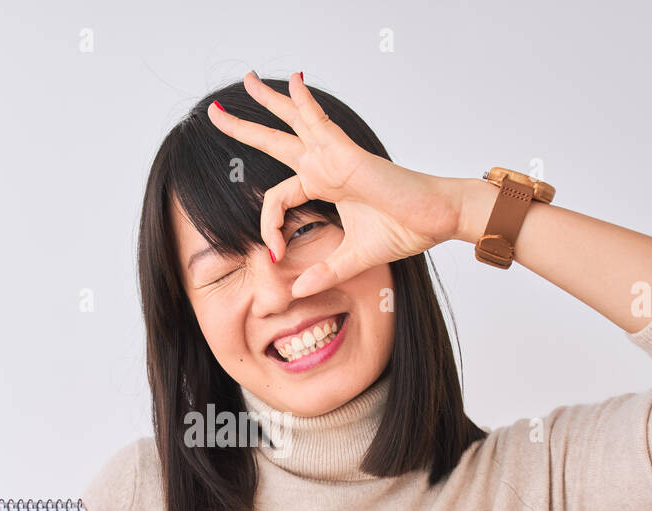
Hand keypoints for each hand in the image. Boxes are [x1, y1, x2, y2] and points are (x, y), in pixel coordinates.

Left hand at [207, 71, 466, 298]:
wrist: (437, 219)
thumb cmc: (404, 229)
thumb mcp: (354, 258)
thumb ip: (325, 271)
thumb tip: (297, 291)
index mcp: (326, 184)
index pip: (278, 197)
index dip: (268, 227)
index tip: (274, 255)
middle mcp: (327, 165)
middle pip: (277, 140)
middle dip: (245, 127)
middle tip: (215, 113)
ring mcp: (336, 156)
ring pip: (294, 122)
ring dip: (268, 100)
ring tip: (246, 79)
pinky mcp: (349, 155)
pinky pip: (322, 123)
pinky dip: (307, 103)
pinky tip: (295, 83)